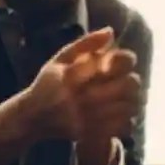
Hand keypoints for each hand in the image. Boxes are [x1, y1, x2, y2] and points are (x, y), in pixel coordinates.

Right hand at [24, 28, 138, 141]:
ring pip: (128, 107)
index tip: (127, 61)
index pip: (111, 63)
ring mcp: (85, 118)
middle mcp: (78, 97)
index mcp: (73, 74)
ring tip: (127, 97)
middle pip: (126, 85)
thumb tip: (111, 31)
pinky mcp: (89, 133)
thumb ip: (85, 44)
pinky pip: (121, 126)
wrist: (31, 118)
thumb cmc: (47, 84)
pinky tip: (120, 113)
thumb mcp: (59, 59)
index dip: (126, 60)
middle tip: (129, 80)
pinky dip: (127, 119)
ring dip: (132, 100)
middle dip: (132, 80)